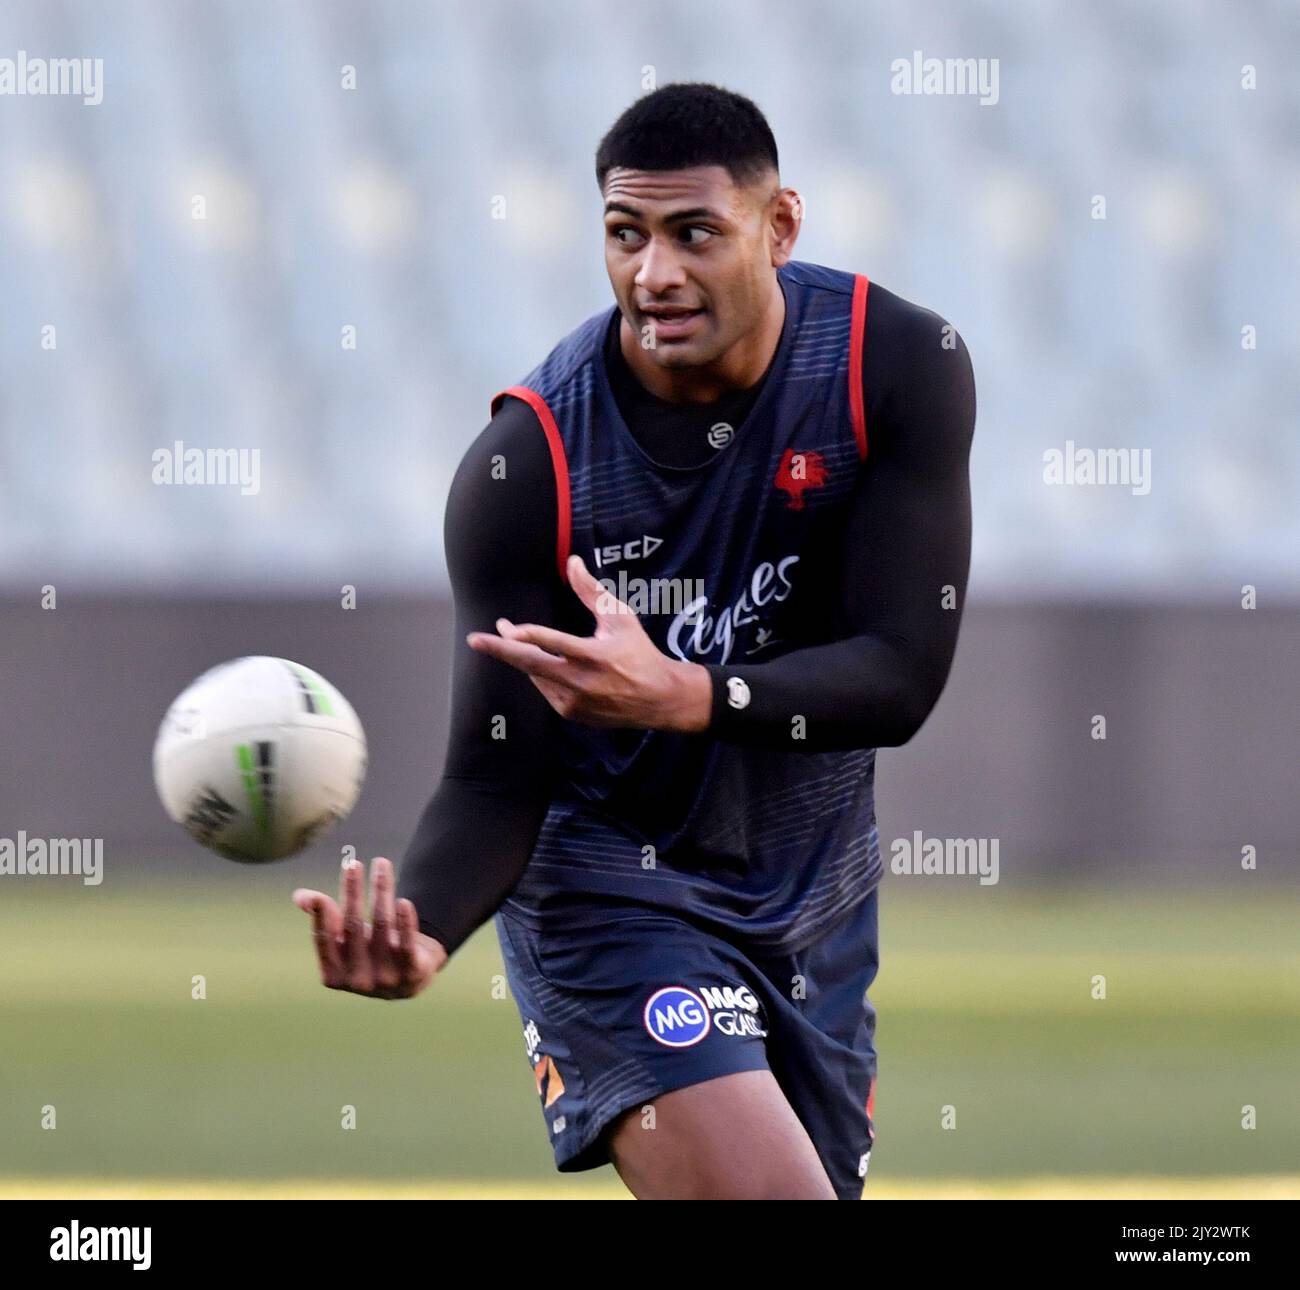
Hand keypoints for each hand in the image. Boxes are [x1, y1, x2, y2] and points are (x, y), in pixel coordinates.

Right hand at [293, 856, 446, 998]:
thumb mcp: (344, 939)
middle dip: (352, 891)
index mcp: (333, 975)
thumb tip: (299, 896)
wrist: (409, 977)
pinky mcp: (412, 973)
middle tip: (353, 864)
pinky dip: (405, 922)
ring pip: (382, 925)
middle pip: (353, 926)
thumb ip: (323, 917)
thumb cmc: (367, 952)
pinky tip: (403, 901)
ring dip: (381, 890)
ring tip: (381, 863)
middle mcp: (357, 981)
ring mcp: (385, 979)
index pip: (324, 937)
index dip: (321, 910)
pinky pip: (407, 944)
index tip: (320, 887)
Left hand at [467, 553, 712, 732]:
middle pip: (531, 665)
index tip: (508, 627)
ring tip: (512, 638)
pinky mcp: (571, 714)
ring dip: (521, 656)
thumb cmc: (639, 653)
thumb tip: (573, 561)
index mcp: (595, 656)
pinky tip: (543, 662)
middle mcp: (581, 682)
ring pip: (535, 676)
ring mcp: (574, 701)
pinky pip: (545, 690)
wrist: (658, 699)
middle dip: (501, 650)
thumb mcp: (621, 618)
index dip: (530, 635)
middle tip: (476, 640)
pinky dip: (539, 674)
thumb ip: (592, 591)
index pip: (555, 644)